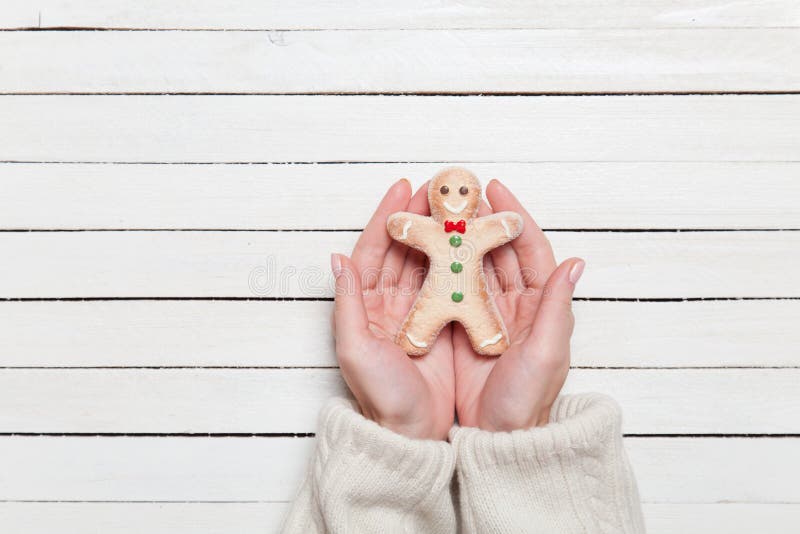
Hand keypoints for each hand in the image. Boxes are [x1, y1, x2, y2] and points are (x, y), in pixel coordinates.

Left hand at [331, 180, 454, 439]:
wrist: (413, 434)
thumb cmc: (380, 396)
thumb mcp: (355, 350)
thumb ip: (347, 303)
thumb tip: (337, 259)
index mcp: (366, 304)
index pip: (375, 249)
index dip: (387, 217)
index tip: (402, 188)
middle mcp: (392, 302)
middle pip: (406, 247)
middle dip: (421, 215)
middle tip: (440, 187)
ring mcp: (420, 310)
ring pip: (431, 260)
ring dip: (444, 232)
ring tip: (461, 204)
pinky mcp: (446, 322)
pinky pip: (454, 282)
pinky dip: (463, 260)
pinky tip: (475, 241)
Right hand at [453, 180, 584, 431]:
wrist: (495, 438)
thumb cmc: (525, 401)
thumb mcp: (547, 355)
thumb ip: (558, 308)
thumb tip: (575, 263)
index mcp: (541, 304)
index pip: (530, 248)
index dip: (513, 216)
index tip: (494, 188)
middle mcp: (515, 303)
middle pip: (497, 248)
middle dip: (478, 218)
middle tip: (456, 191)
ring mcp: (485, 312)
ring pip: (471, 262)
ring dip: (456, 236)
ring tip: (437, 209)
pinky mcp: (460, 325)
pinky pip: (449, 285)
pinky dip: (438, 264)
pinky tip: (422, 247)